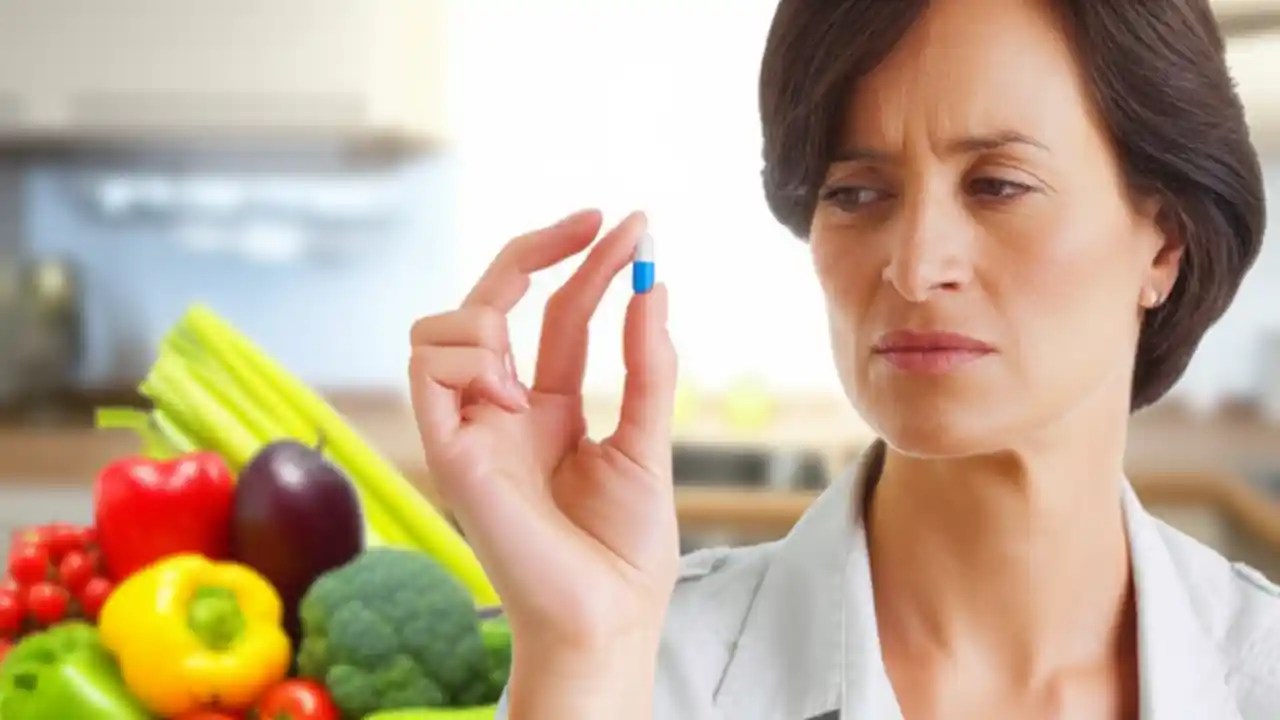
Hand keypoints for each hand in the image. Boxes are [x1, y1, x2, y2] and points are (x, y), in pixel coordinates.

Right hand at [409, 209, 678, 648]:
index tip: (631, 225)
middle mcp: (504, 411)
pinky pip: (424, 370)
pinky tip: (509, 389)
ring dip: (490, 315)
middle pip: (496, 301)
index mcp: (550, 409)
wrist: (607, 619)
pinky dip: (466, 356)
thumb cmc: (626, 551)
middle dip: (540, 250)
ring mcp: (472, 428)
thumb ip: (646, 366)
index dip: (587, 266)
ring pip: (440, 325)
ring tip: (529, 372)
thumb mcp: (646, 441)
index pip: (557, 315)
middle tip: (600, 221)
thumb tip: (652, 286)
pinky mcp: (447, 450)